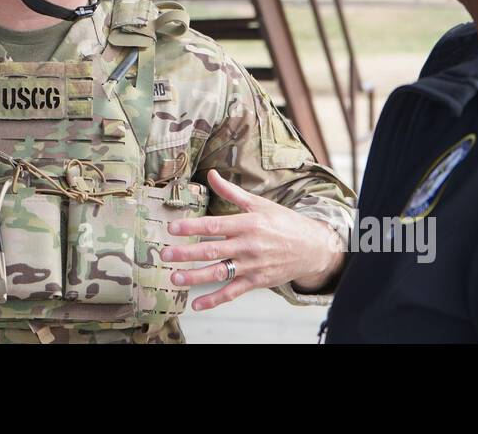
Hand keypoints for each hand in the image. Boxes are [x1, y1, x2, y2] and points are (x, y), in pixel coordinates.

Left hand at [161, 169, 343, 310]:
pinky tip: (196, 304)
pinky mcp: (256, 281)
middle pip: (212, 250)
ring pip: (219, 272)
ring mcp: (252, 265)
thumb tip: (211, 174)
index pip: (214, 224)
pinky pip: (232, 292)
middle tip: (165, 255)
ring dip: (195, 277)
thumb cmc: (283, 222)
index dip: (192, 227)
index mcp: (247, 223)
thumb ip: (231, 192)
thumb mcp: (259, 204)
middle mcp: (248, 245)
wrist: (311, 246)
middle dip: (186, 253)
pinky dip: (214, 299)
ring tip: (175, 278)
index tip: (172, 229)